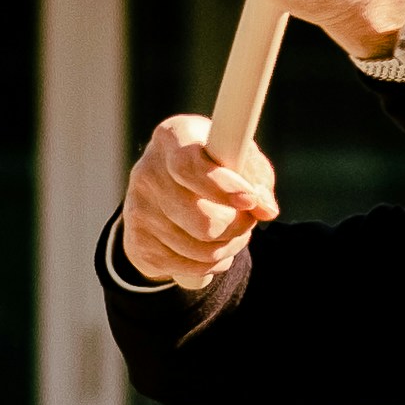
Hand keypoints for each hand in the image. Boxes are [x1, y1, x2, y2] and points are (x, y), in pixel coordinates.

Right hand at [121, 113, 278, 288]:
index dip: (222, 187)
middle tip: (249, 220)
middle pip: (201, 220)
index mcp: (172, 137)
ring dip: (229, 246)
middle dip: (237, 226)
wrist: (167, 191)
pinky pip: (189, 267)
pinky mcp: (138, 243)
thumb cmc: (214, 166)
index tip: (250, 200)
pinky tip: (214, 248)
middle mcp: (147, 171)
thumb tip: (266, 209)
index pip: (189, 166)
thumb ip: (257, 178)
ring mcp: (138, 209)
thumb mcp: (239, 158)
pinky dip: (212, 263)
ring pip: (200, 248)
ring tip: (233, 233)